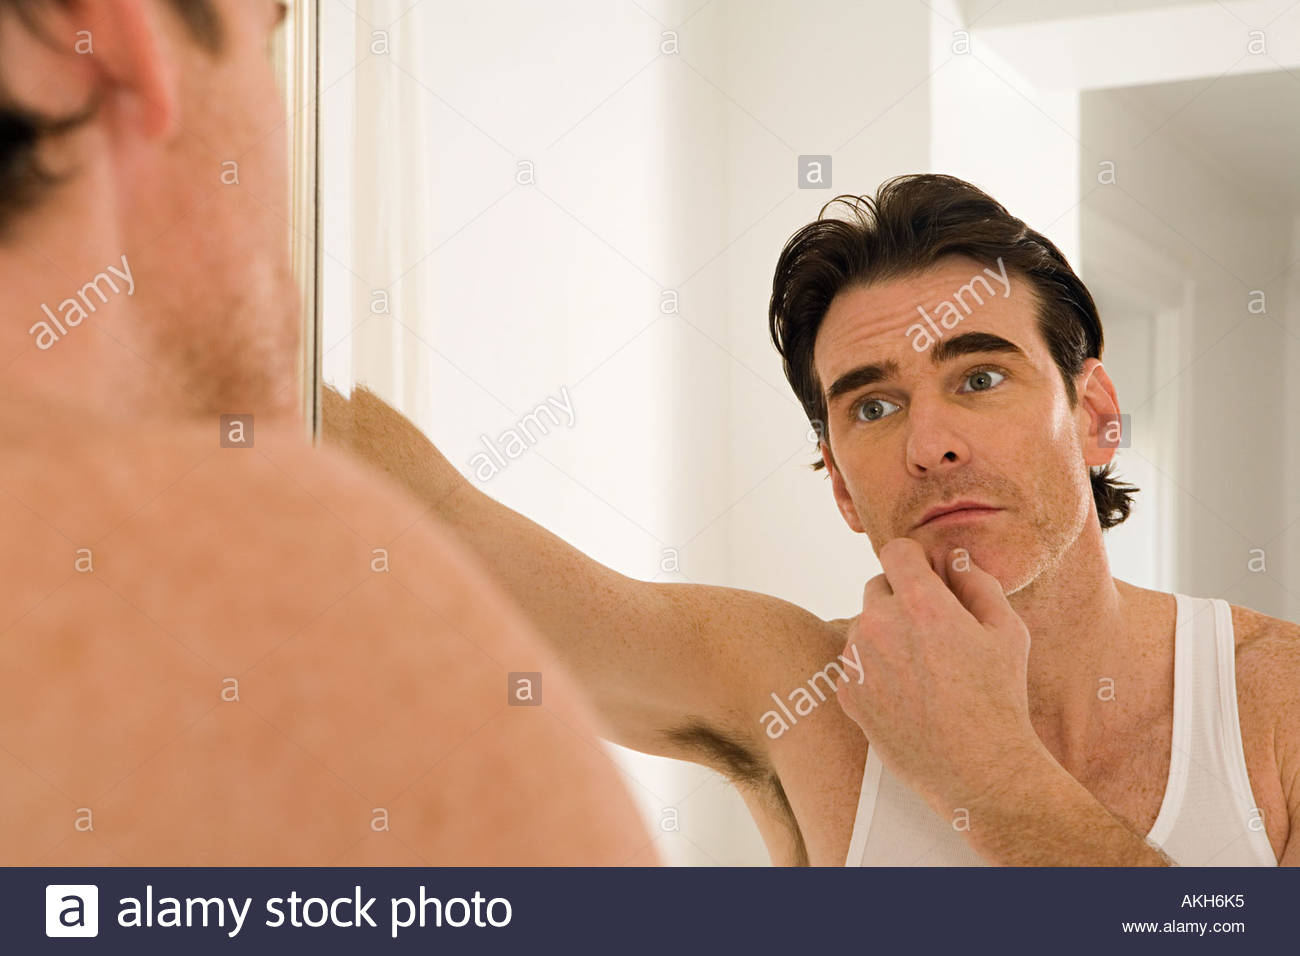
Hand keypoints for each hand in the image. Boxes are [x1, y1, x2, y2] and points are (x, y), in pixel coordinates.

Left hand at [834, 537, 1042, 817]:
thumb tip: (953, 558)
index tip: (929, 578)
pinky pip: (855, 662)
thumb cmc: (999, 697)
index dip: (916, 561)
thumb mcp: (1007, 631)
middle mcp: (880, 624)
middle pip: (878, 586)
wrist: (977, 768)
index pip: (896, 551)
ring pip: (864, 625)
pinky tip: (907, 693)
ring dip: (886, 634)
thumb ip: (977, 583)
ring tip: (924, 669)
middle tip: (932, 630)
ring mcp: (857, 660)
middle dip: (901, 598)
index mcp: (920, 603)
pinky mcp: (847, 692)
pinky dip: (874, 669)